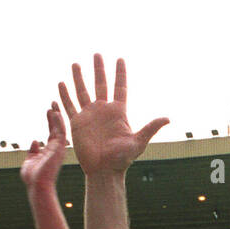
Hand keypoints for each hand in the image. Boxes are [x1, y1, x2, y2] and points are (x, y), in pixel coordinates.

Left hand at [20, 102, 66, 192]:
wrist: (38, 186)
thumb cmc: (33, 178)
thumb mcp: (30, 161)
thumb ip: (33, 151)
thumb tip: (34, 141)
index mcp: (50, 151)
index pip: (52, 132)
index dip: (50, 121)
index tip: (49, 109)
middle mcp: (56, 149)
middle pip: (57, 128)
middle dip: (55, 114)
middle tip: (54, 102)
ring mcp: (58, 149)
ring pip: (60, 128)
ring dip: (57, 115)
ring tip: (54, 103)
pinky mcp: (59, 149)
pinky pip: (60, 132)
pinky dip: (58, 122)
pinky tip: (55, 112)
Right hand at [58, 54, 167, 175]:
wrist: (104, 171)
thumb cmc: (122, 159)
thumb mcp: (138, 142)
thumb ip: (150, 128)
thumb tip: (167, 118)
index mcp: (118, 112)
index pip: (120, 87)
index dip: (120, 73)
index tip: (120, 59)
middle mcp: (103, 111)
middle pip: (100, 84)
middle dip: (98, 69)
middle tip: (96, 55)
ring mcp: (89, 116)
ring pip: (82, 92)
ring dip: (79, 78)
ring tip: (76, 64)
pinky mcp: (77, 123)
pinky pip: (69, 106)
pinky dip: (65, 95)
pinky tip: (61, 83)